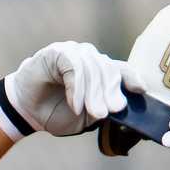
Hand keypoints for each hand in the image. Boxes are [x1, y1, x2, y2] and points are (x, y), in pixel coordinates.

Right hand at [0, 41, 144, 140]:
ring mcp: (74, 52)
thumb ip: (103, 112)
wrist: (28, 111)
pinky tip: (75, 105)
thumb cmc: (57, 112)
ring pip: (92, 69)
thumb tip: (123, 112)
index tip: (141, 90)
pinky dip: (77, 88)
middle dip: (109, 94)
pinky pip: (74, 67)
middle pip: (108, 71)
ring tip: (90, 113)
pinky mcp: (58, 52)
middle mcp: (89, 58)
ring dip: (93, 94)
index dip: (132, 77)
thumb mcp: (86, 117)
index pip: (120, 70)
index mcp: (98, 71)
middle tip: (109, 113)